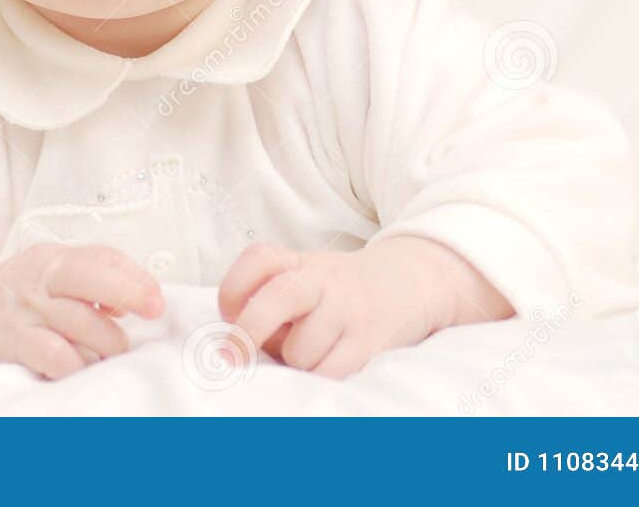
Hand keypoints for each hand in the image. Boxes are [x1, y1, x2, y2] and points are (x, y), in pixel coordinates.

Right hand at [0, 243, 165, 379]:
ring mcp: (25, 310)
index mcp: (54, 258)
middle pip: (91, 278)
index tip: (157, 299)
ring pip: (81, 324)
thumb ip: (96, 278)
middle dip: (129, 294)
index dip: (135, 275)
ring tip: (106, 352)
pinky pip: (56, 356)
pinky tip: (78, 367)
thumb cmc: (24, 296)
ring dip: (106, 343)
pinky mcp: (12, 342)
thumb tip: (143, 297)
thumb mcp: (55, 274)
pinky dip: (76, 365)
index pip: (102, 256)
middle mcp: (39, 278)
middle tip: (151, 315)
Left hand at [217, 235, 511, 379]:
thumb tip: (237, 346)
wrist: (409, 282)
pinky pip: (330, 372)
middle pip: (279, 297)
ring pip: (301, 349)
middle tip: (231, 357)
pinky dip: (317, 378)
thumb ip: (267, 298)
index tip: (229, 312)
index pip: (258, 260)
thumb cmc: (336, 291)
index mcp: (297, 262)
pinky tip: (323, 367)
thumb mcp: (302, 276)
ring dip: (293, 363)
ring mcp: (347, 310)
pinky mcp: (369, 342)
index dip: (233, 288)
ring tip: (305, 354)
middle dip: (248, 331)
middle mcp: (322, 281)